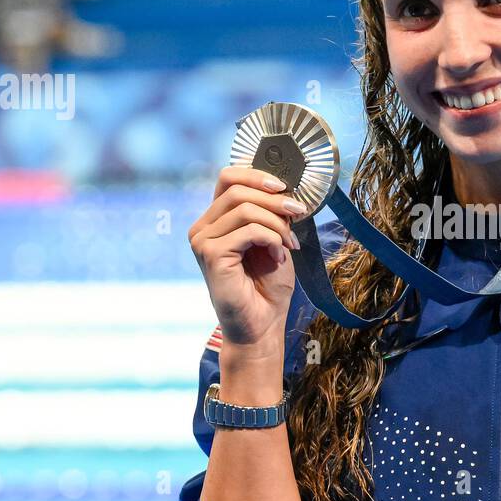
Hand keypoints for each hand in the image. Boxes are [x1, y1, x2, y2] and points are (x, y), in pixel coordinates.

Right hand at [188, 166, 308, 348]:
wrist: (262, 325)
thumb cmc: (267, 287)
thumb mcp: (273, 240)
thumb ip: (270, 214)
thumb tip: (282, 189)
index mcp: (215, 220)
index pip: (228, 178)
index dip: (256, 175)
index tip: (284, 187)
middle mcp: (202, 228)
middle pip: (238, 190)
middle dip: (275, 200)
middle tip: (298, 215)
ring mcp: (203, 241)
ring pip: (245, 208)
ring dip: (277, 224)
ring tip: (289, 245)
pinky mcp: (211, 255)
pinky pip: (249, 230)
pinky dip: (272, 239)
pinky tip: (279, 257)